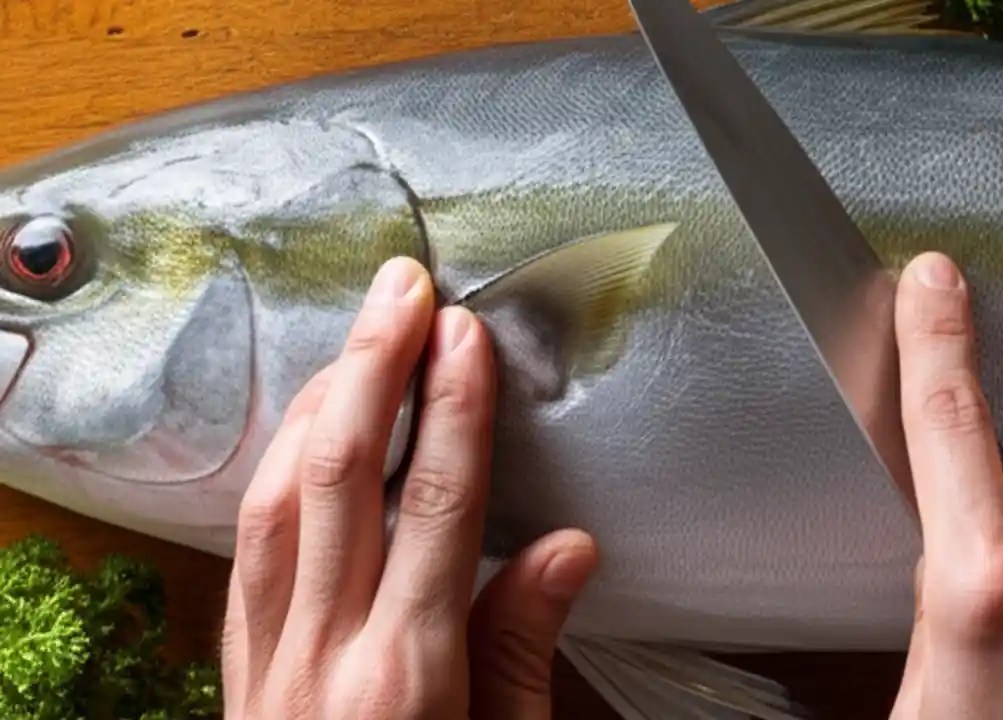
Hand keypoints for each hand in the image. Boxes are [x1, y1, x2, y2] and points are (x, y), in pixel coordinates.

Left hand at [220, 257, 598, 718]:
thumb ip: (525, 651)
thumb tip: (565, 549)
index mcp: (409, 676)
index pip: (434, 508)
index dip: (449, 410)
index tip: (463, 335)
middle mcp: (327, 654)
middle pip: (341, 478)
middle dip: (373, 367)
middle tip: (400, 287)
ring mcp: (269, 660)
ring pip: (278, 501)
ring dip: (318, 406)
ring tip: (359, 338)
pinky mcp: (242, 669)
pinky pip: (248, 548)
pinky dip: (276, 472)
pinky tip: (303, 436)